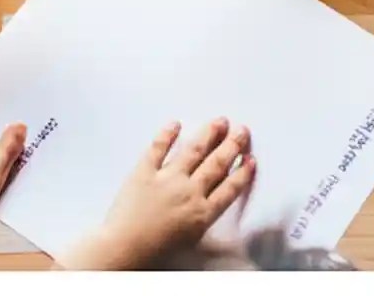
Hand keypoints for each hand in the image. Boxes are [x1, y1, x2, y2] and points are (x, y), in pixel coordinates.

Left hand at [61, 118, 255, 269]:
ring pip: (193, 151)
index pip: (229, 188)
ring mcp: (167, 179)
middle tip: (242, 131)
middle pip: (216, 164)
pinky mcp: (144, 172)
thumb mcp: (192, 246)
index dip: (242, 173)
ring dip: (208, 134)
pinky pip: (157, 148)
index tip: (250, 159)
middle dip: (232, 146)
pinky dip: (167, 134)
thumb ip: (212, 233)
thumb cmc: (155, 253)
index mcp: (202, 212)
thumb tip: (230, 232)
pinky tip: (175, 123)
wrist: (123, 248)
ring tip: (220, 121)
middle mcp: (189, 192)